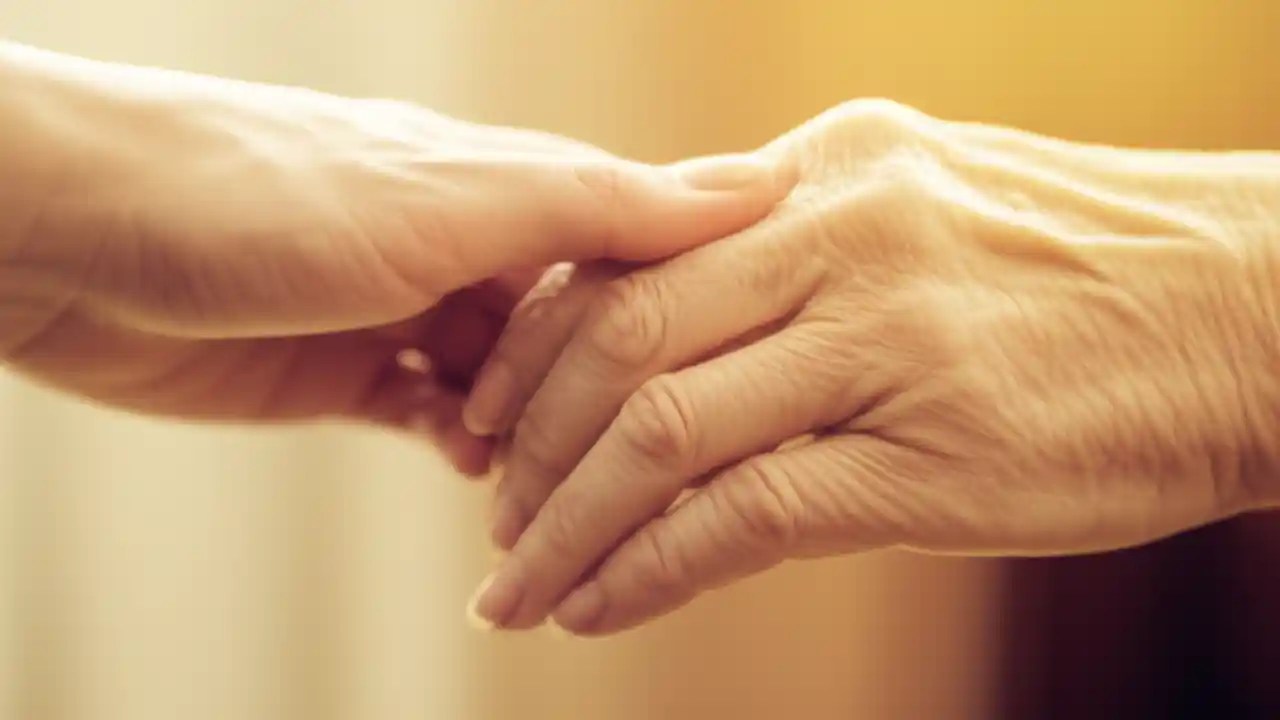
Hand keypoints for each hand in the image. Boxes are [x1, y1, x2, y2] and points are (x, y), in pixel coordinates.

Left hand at [0, 43, 787, 471]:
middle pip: (572, 328)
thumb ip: (597, 204)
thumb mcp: (454, 199)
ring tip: (551, 482)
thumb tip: (753, 187)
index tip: (731, 366)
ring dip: (532, 435)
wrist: (72, 236)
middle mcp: (461, 243)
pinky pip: (434, 419)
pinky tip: (469, 472)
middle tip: (640, 457)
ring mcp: (403, 309)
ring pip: (508, 385)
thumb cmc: (259, 194)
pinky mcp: (345, 371)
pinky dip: (461, 449)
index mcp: (501, 186)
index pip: (628, 245)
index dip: (680, 307)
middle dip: (604, 392)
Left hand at [463, 99, 1279, 630]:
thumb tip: (683, 317)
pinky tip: (599, 609)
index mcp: (826, 169)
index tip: (491, 414)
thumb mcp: (926, 210)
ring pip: (660, 431)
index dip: (536, 342)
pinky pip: (742, 515)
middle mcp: (839, 236)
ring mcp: (882, 340)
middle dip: (526, 439)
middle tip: (490, 511)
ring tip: (519, 588)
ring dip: (566, 521)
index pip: (627, 252)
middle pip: (618, 335)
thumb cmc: (1090, 276)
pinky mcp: (926, 453)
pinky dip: (647, 569)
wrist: (1256, 317)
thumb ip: (798, 249)